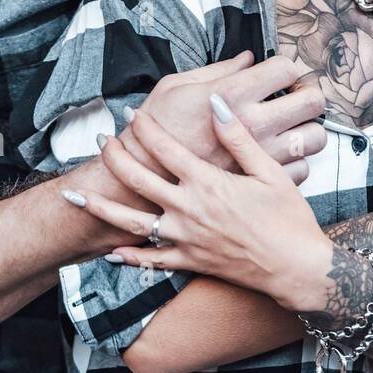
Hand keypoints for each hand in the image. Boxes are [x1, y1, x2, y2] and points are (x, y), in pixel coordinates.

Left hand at [71, 99, 331, 304]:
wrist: (295, 268)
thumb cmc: (288, 218)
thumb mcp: (270, 172)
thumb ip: (239, 138)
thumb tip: (218, 103)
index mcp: (208, 183)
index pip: (166, 148)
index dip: (146, 128)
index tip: (131, 112)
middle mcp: (189, 209)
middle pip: (139, 179)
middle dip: (116, 157)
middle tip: (102, 140)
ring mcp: (185, 239)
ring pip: (132, 222)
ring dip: (101, 207)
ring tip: (77, 195)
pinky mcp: (189, 262)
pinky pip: (151, 260)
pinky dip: (129, 256)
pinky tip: (111, 251)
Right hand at [130, 50, 325, 184]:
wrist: (141, 177)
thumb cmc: (156, 127)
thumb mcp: (177, 86)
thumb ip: (219, 70)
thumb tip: (248, 59)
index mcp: (233, 94)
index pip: (286, 68)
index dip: (285, 69)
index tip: (278, 76)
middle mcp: (254, 124)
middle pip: (313, 101)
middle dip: (308, 95)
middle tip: (295, 98)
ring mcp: (261, 156)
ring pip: (315, 138)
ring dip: (306, 129)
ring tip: (290, 128)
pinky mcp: (261, 183)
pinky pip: (302, 168)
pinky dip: (295, 161)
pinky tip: (278, 156)